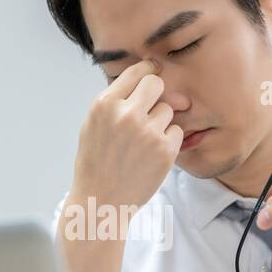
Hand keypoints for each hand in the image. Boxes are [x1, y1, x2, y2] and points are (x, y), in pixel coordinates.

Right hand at [70, 59, 182, 209]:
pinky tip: (151, 155)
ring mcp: (147, 132)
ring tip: (142, 144)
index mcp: (104, 104)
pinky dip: (168, 141)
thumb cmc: (97, 162)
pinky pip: (177, 131)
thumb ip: (120, 100)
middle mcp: (126, 114)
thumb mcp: (94, 124)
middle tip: (148, 112)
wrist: (101, 200)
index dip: (148, 71)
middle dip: (156, 94)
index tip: (153, 73)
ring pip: (168, 110)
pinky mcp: (165, 150)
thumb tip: (158, 78)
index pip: (136, 72)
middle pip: (156, 84)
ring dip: (160, 122)